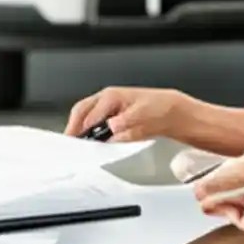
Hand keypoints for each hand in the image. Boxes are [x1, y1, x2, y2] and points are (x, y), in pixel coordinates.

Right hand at [64, 86, 193, 141]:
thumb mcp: (142, 116)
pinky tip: (91, 144)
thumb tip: (111, 129)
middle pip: (81, 113)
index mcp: (110, 96)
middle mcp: (105, 101)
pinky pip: (95, 126)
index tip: (76, 143)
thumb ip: (124, 124)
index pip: (88, 114)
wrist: (173, 113)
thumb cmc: (159, 109)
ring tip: (78, 146)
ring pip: (86, 119)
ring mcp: (107, 109)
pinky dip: (90, 135)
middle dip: (73, 128)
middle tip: (70, 145)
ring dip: (80, 132)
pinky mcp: (111, 119)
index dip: (79, 129)